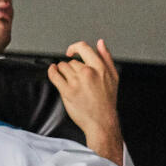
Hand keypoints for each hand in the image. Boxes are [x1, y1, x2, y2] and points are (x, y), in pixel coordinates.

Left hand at [48, 39, 123, 165]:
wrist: (102, 122)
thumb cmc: (107, 102)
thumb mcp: (113, 77)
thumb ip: (106, 57)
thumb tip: (100, 43)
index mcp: (99, 67)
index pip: (83, 48)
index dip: (74, 48)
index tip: (71, 52)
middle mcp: (88, 73)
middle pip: (71, 61)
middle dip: (71, 68)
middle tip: (75, 78)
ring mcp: (77, 82)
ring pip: (62, 67)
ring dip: (62, 71)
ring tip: (67, 80)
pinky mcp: (67, 91)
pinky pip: (54, 75)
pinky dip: (52, 72)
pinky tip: (53, 72)